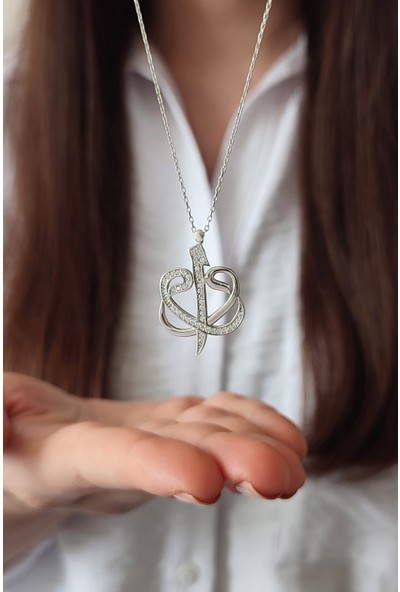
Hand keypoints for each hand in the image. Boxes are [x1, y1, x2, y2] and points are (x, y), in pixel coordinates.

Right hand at [4, 372, 306, 514]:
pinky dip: (243, 421)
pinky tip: (281, 433)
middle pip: (170, 455)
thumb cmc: (3, 441)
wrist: (25, 452)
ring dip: (248, 444)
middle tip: (281, 474)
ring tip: (294, 458)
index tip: (204, 481)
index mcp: (54, 457)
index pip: (107, 459)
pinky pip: (204, 423)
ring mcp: (139, 441)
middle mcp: (108, 457)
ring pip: (198, 438)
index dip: (152, 466)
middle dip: (226, 460)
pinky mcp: (156, 428)